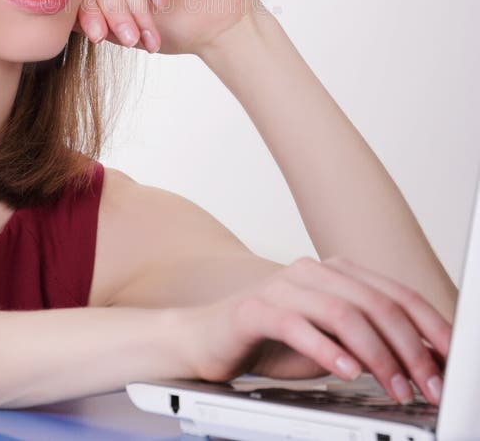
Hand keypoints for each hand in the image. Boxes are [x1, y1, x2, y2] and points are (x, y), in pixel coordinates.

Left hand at [70, 0, 262, 55]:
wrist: (216, 28)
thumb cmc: (174, 28)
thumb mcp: (125, 30)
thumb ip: (96, 19)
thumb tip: (63, 17)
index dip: (88, 9)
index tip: (97, 37)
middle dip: (113, 9)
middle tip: (130, 37)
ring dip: (134, 1)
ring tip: (149, 28)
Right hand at [175, 256, 449, 405]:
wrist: (207, 340)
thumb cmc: (271, 343)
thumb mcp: (332, 346)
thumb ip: (370, 345)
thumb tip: (425, 362)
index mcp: (336, 273)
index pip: (395, 294)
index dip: (430, 326)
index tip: (452, 360)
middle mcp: (313, 271)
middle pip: (376, 302)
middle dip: (411, 347)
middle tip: (429, 386)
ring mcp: (283, 286)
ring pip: (343, 312)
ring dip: (377, 354)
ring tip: (396, 388)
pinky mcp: (256, 308)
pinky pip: (298, 325)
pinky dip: (327, 350)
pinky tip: (347, 372)